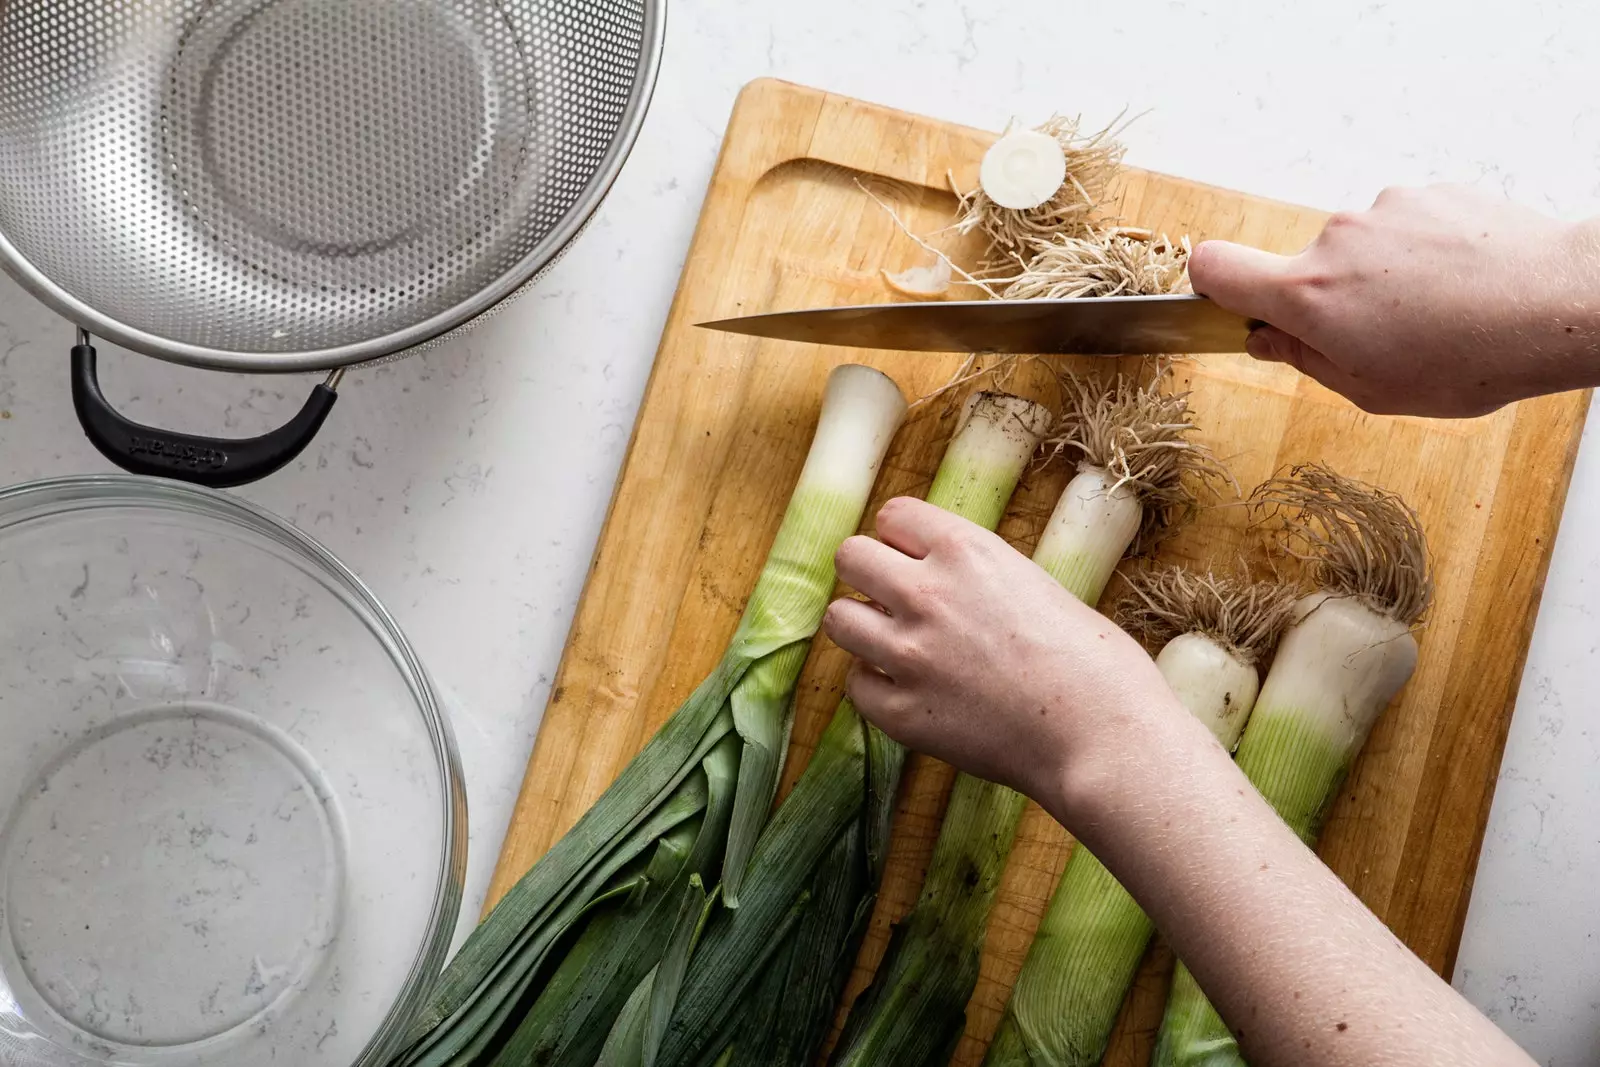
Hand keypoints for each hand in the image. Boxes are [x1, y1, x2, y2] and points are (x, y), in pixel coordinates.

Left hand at [820, 496, 1184, 818]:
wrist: (1101, 736)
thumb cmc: (1095, 663)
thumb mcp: (1037, 585)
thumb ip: (979, 574)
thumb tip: (947, 578)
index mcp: (966, 550)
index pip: (893, 515)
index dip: (903, 538)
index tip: (915, 558)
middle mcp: (926, 593)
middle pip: (850, 557)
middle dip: (869, 575)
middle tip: (894, 599)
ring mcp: (908, 654)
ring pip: (839, 619)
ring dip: (865, 628)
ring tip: (899, 645)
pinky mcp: (901, 712)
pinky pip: (856, 684)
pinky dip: (877, 686)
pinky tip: (911, 691)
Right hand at [1189, 183, 1599, 417]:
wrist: (1559, 304)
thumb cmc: (1469, 359)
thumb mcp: (1371, 389)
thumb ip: (1304, 359)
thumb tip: (1265, 339)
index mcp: (1308, 295)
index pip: (1214, 266)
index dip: (1210, 285)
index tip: (1231, 304)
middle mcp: (1335, 240)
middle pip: (1303, 267)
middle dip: (1331, 298)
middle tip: (1383, 336)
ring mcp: (1384, 208)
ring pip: (1359, 247)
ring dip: (1381, 276)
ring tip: (1436, 311)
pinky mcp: (1429, 191)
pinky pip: (1404, 225)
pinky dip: (1421, 252)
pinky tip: (1461, 282)